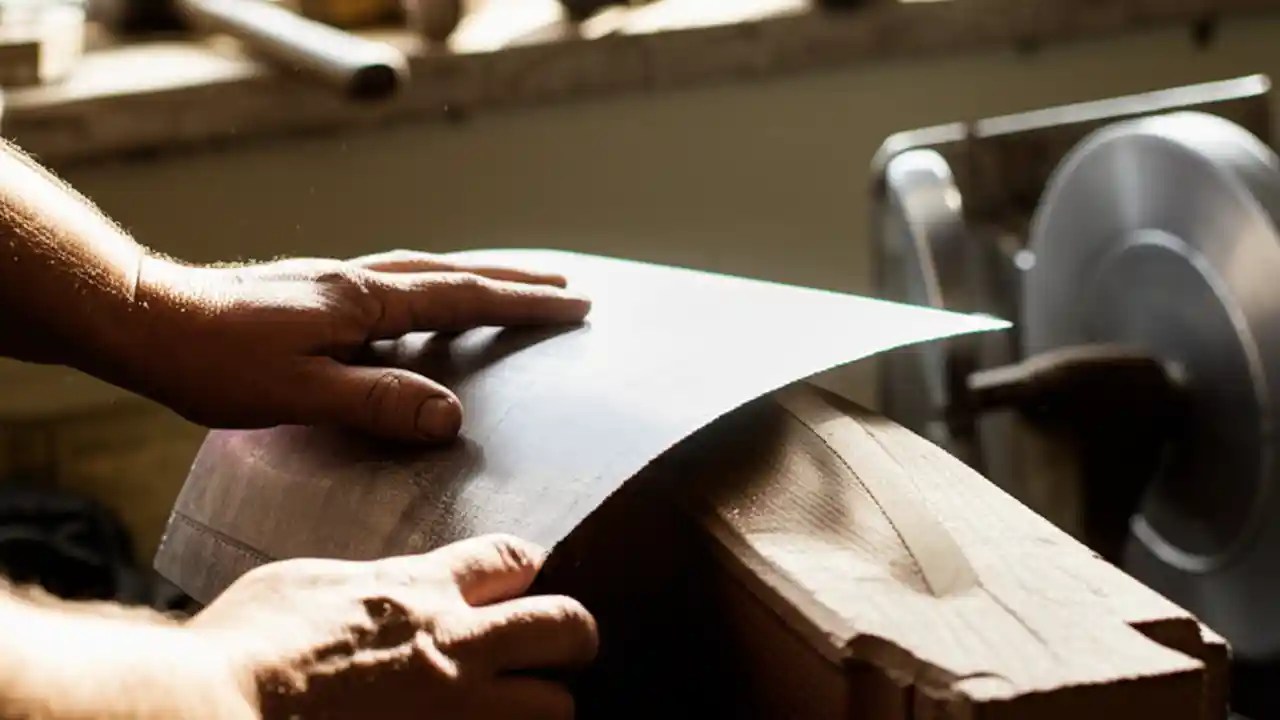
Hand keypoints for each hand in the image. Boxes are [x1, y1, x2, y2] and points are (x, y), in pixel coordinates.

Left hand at [112, 250, 589, 441]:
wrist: (145, 319)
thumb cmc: (214, 362)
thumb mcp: (300, 394)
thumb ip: (378, 401)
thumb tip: (452, 415)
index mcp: (363, 300)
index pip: (463, 297)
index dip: (523, 303)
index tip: (574, 304)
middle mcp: (356, 280)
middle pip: (455, 272)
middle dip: (516, 281)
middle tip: (567, 287)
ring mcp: (334, 281)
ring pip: (426, 270)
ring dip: (479, 277)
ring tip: (515, 287)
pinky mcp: (315, 291)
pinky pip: (398, 280)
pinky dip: (436, 285)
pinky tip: (427, 305)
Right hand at [189, 534, 597, 719]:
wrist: (216, 710)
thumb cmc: (241, 648)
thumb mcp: (307, 585)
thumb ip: (366, 588)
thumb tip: (381, 593)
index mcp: (418, 591)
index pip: (511, 557)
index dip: (528, 565)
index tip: (526, 577)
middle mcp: (454, 646)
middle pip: (567, 626)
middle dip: (571, 635)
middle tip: (558, 650)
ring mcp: (456, 712)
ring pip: (556, 708)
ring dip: (544, 708)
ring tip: (523, 711)